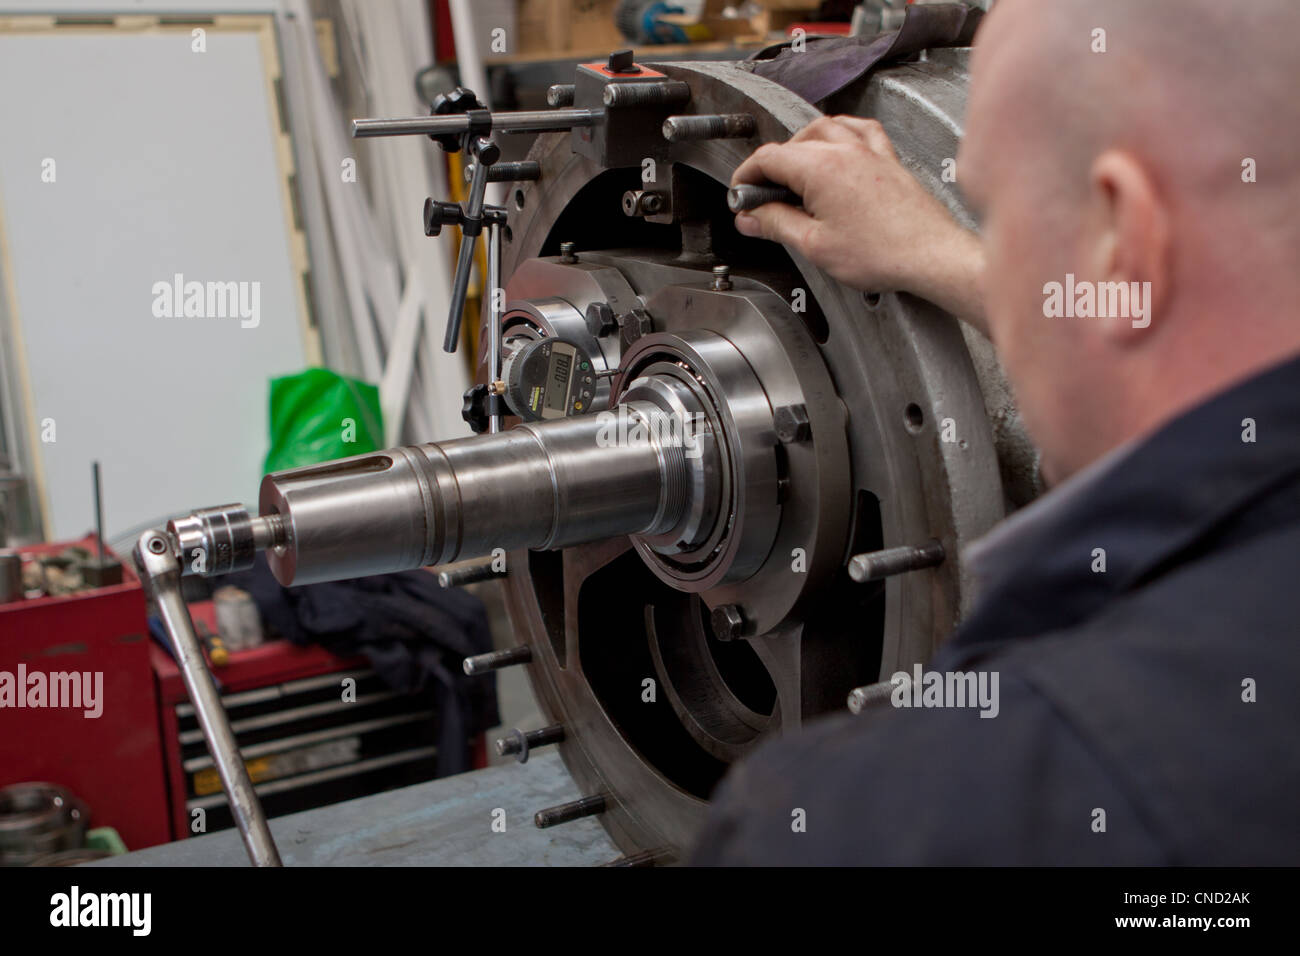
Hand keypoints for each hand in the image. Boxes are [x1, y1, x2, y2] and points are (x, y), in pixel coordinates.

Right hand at [731, 116, 986, 331]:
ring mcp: (869, 151)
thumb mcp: (814, 245)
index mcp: (820, 167)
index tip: (741, 197)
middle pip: (792, 145)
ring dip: (800, 146)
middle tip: (762, 200)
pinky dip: (840, 134)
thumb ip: (776, 225)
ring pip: (823, 129)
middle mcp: (845, 150)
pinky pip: (859, 131)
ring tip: (791, 173)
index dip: (745, 177)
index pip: (767, 158)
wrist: (931, 255)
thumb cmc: (883, 253)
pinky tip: (836, 145)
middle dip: (769, 169)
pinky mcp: (887, 160)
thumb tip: (751, 217)